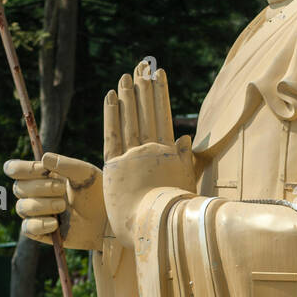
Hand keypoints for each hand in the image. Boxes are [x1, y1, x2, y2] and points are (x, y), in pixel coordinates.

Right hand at [4, 153, 105, 250]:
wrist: (108, 219)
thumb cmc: (98, 192)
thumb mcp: (85, 173)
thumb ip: (65, 164)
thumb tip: (43, 158)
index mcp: (42, 175)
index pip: (15, 169)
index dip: (22, 169)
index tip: (42, 169)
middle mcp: (35, 193)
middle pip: (18, 188)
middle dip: (39, 187)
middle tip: (62, 189)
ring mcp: (37, 213)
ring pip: (22, 208)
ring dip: (41, 205)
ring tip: (63, 206)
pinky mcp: (42, 232)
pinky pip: (28, 228)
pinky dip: (39, 225)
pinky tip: (55, 224)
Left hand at [102, 64, 196, 246]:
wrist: (157, 229)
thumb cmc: (173, 215)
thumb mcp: (184, 184)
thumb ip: (183, 160)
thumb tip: (186, 138)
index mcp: (169, 154)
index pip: (163, 117)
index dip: (160, 95)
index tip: (159, 75)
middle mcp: (150, 151)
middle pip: (146, 113)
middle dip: (144, 89)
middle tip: (142, 66)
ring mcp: (132, 157)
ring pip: (130, 120)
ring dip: (128, 96)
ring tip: (126, 75)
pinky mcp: (114, 167)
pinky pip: (111, 135)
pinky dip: (111, 114)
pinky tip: (110, 95)